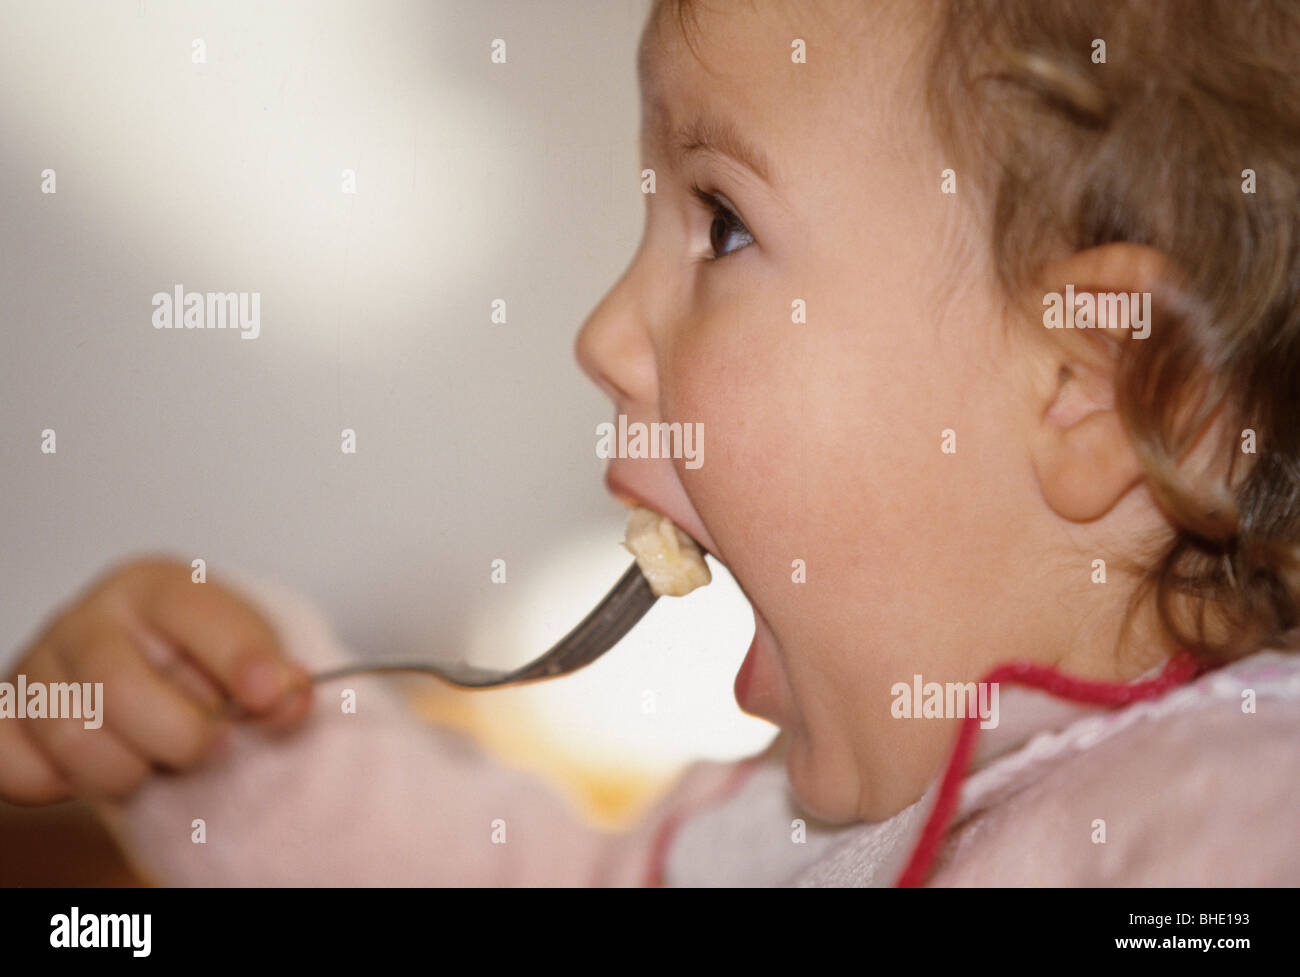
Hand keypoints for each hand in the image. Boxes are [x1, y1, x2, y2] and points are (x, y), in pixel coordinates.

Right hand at [0, 557, 311, 803]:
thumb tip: (289, 698)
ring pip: (71, 736)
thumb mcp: (250, 661)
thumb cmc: (200, 667)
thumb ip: (277, 679)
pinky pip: (15, 764)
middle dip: (181, 735)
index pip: (192, 612)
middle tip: (216, 748)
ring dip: (129, 769)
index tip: (271, 695)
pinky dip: (59, 784)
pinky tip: (102, 765)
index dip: (236, 656)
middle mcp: (88, 618)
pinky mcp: (4, 714)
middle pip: (120, 685)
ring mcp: (38, 664)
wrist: (151, 679)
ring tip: (158, 761)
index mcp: (155, 587)